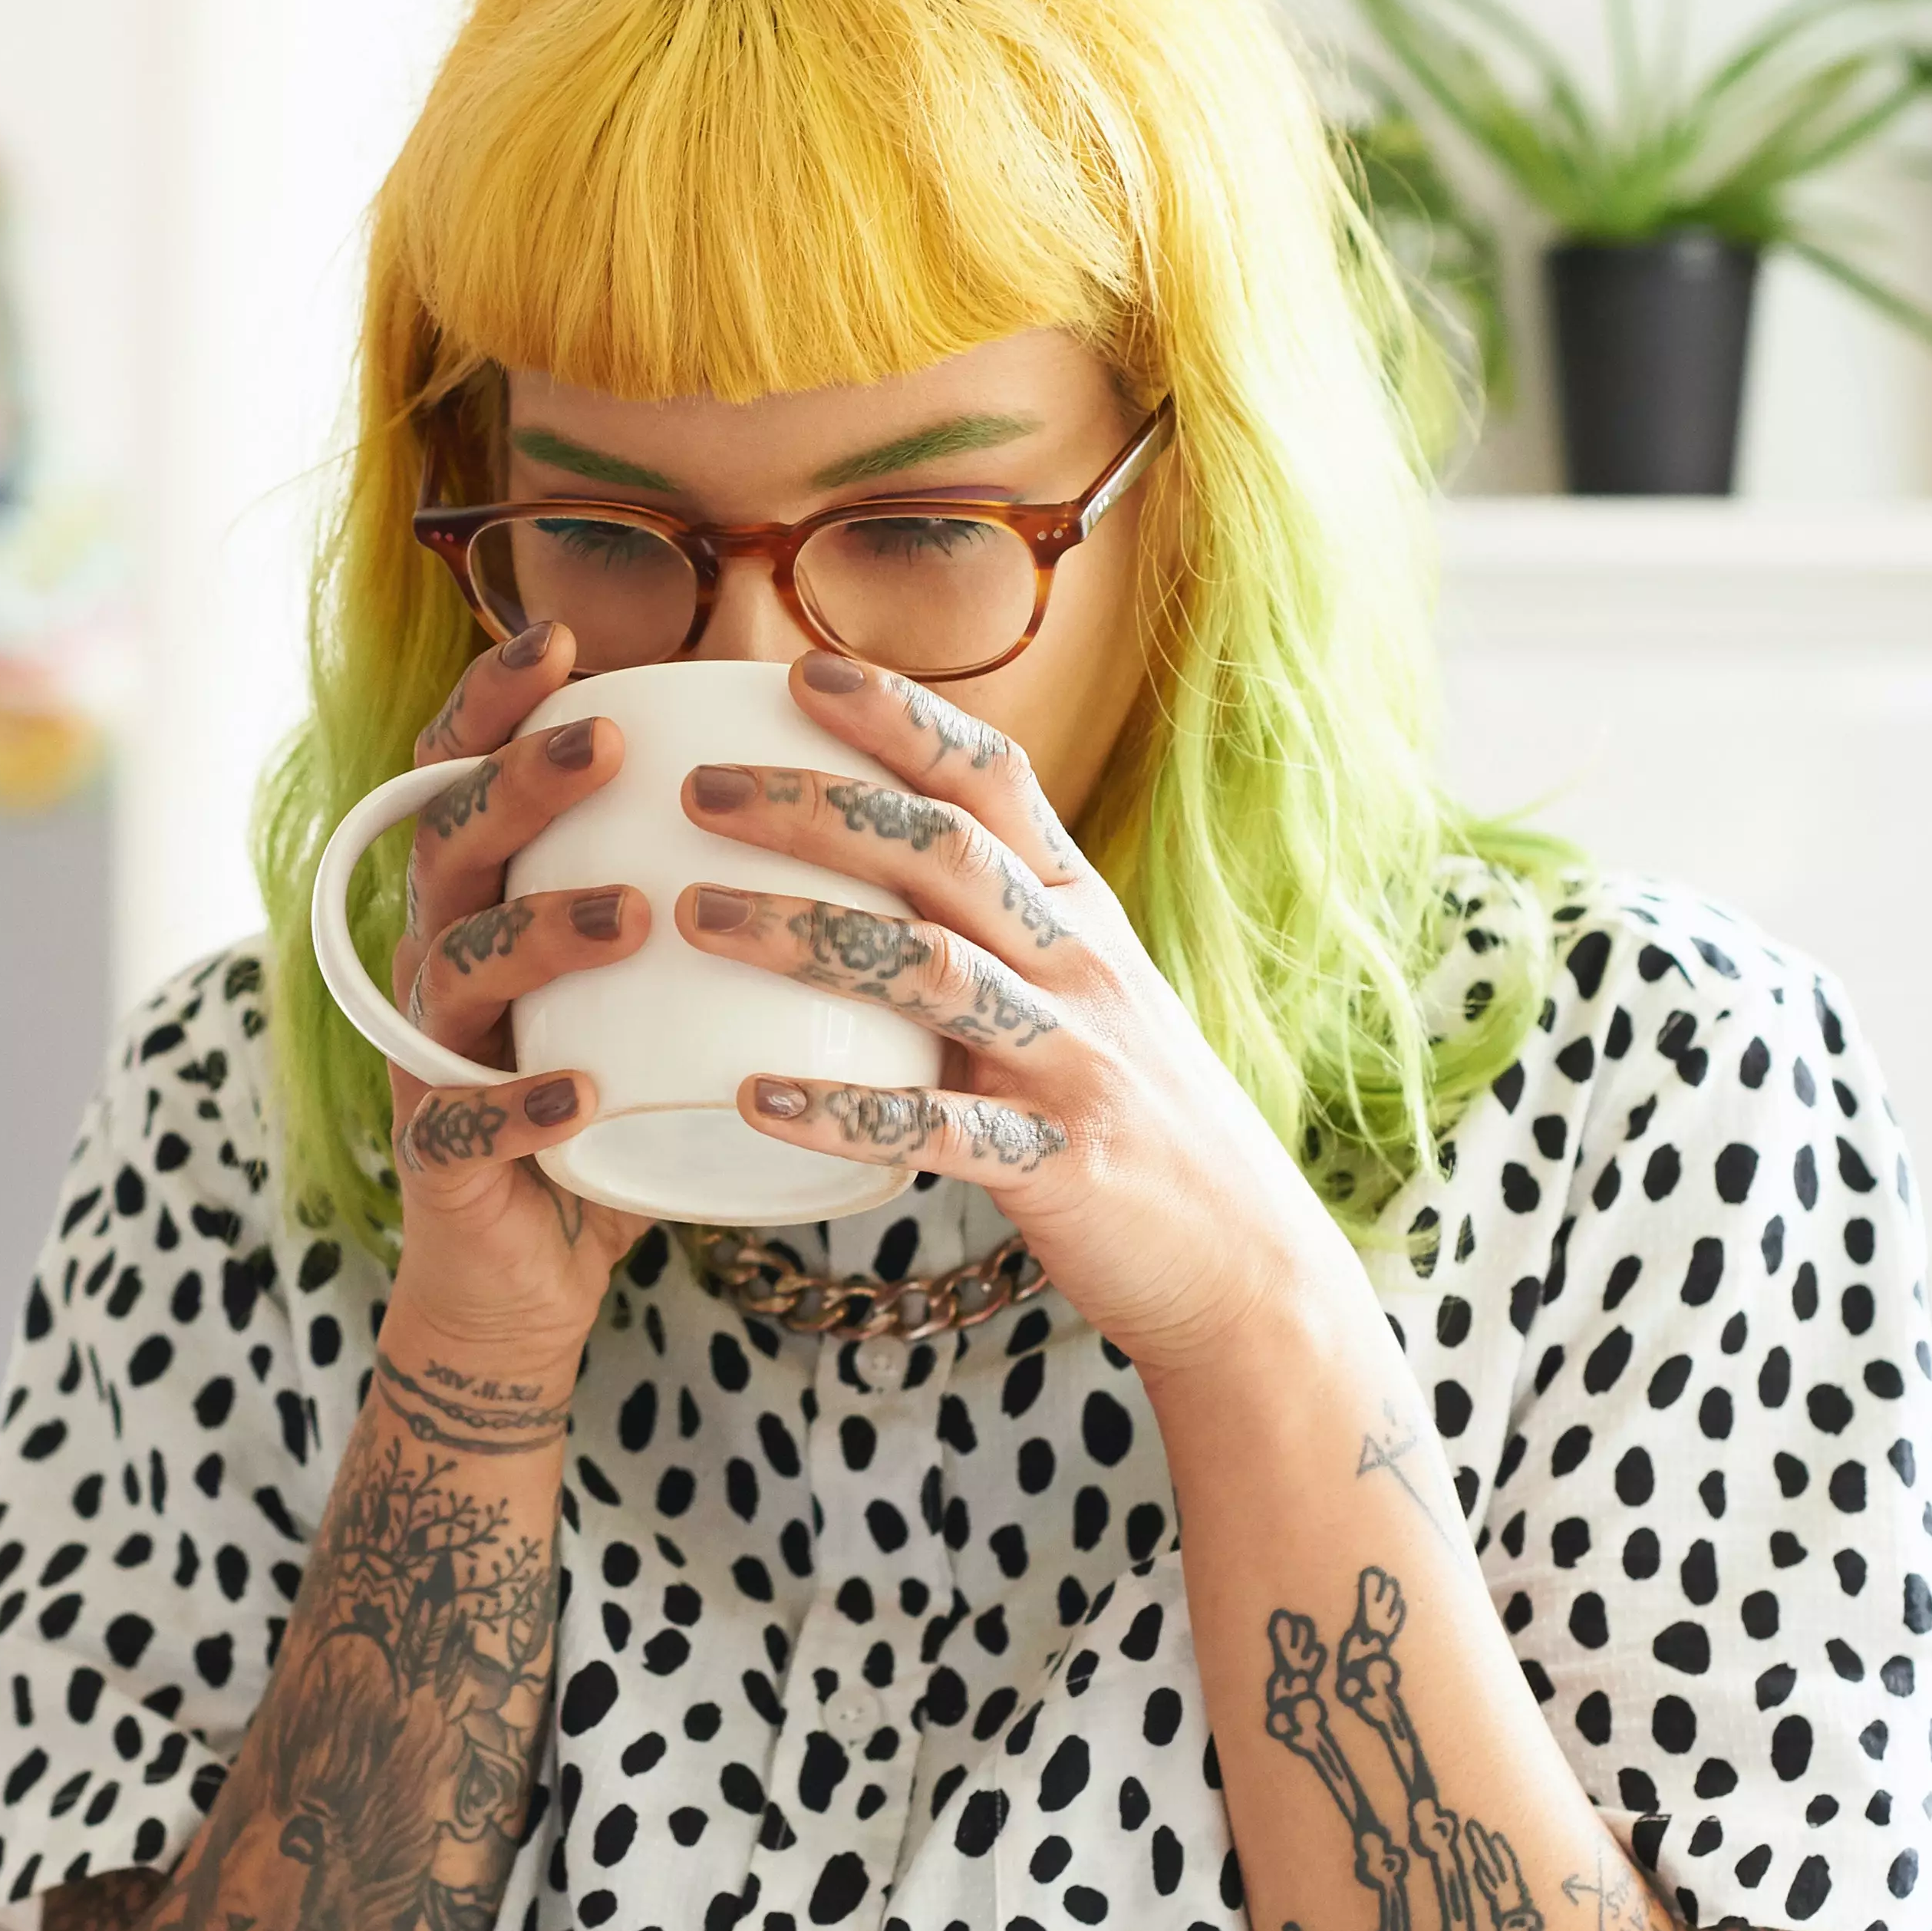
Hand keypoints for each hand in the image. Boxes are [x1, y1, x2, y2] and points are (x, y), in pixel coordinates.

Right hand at [378, 622, 651, 1380]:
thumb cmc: (611, 1108)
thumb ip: (698, 890)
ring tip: (628, 916)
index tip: (560, 640)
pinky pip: (466, 1122)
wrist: (531, 1275)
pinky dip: (521, 1103)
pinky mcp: (441, 1160)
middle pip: (450, 843)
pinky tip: (581, 1090)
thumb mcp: (648, 986)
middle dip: (520, 784)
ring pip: (456, 968)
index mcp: (484, 900)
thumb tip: (828, 775)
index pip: (461, 774)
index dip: (492, 704)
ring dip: (539, 933)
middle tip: (603, 746)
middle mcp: (441, 959)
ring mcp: (431, 1058)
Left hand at [673, 652, 1367, 1378]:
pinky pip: (932, 1129)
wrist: (1241, 1257)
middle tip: (697, 790)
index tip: (800, 672)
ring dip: (799, 935)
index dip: (901, 717)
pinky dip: (839, 1112)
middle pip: (939, 850)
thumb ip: (981, 929)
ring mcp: (1071, 1060)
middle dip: (813, 807)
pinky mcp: (1055, 1162)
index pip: (992, 778)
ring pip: (924, 969)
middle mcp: (1079, 966)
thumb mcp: (1073, 991)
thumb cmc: (1124, 1113)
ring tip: (690, 918)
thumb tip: (842, 859)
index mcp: (1076, 911)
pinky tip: (752, 1100)